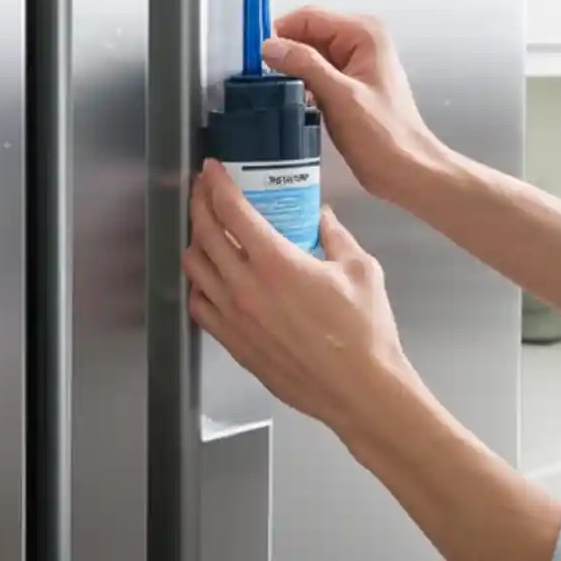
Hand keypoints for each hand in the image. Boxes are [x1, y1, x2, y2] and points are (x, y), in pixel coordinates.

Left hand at [183, 160, 415, 434]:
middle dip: (200, 204)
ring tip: (207, 230)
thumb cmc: (366, 333)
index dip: (216, 183)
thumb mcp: (361, 269)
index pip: (231, 211)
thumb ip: (336, 236)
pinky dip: (199, 284)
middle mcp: (246, 288)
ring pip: (194, 269)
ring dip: (196, 241)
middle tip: (204, 191)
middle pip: (204, 234)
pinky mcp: (234, 344)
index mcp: (276, 263)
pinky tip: (211, 278)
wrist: (361, 391)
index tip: (211, 169)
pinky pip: (200, 306)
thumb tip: (322, 217)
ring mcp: (235, 319)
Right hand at [263, 7, 448, 204]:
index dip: (279, 31)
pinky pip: (317, 75)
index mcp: (364, 34)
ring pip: (310, 56)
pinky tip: (288, 100)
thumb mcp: (340, 97)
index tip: (251, 53)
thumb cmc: (383, 136)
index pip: (309, 17)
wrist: (407, 171)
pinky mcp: (349, 87)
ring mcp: (355, 64)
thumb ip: (305, 65)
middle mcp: (361, 42)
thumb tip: (269, 46)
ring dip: (290, 69)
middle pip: (308, 34)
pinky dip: (301, 84)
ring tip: (266, 88)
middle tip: (254, 75)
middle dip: (283, 51)